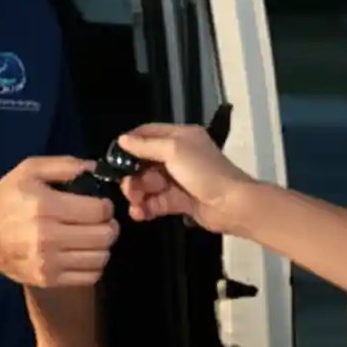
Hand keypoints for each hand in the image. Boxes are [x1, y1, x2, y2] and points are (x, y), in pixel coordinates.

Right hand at [0, 156, 119, 286]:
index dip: (106, 206)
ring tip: (92, 237)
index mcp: (45, 206)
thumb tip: (96, 169)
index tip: (100, 204)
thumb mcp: (29, 170)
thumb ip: (64, 165)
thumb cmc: (8, 199)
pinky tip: (83, 253)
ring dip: (103, 246)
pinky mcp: (48, 280)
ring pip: (100, 258)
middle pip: (104, 236)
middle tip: (101, 221)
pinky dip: (94, 265)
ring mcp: (48, 263)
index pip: (98, 211)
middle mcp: (48, 237)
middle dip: (109, 226)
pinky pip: (89, 277)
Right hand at [116, 123, 256, 233]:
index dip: (130, 142)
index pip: (148, 133)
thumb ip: (146, 146)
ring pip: (148, 184)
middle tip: (128, 187)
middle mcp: (178, 156)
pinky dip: (146, 207)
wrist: (233, 205)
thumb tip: (122, 140)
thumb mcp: (174, 151)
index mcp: (180, 137)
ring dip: (138, 193)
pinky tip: (139, 213)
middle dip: (133, 175)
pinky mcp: (179, 201)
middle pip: (144, 162)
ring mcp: (178, 180)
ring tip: (135, 203)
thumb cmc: (204, 172)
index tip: (114, 156)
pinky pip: (156, 202)